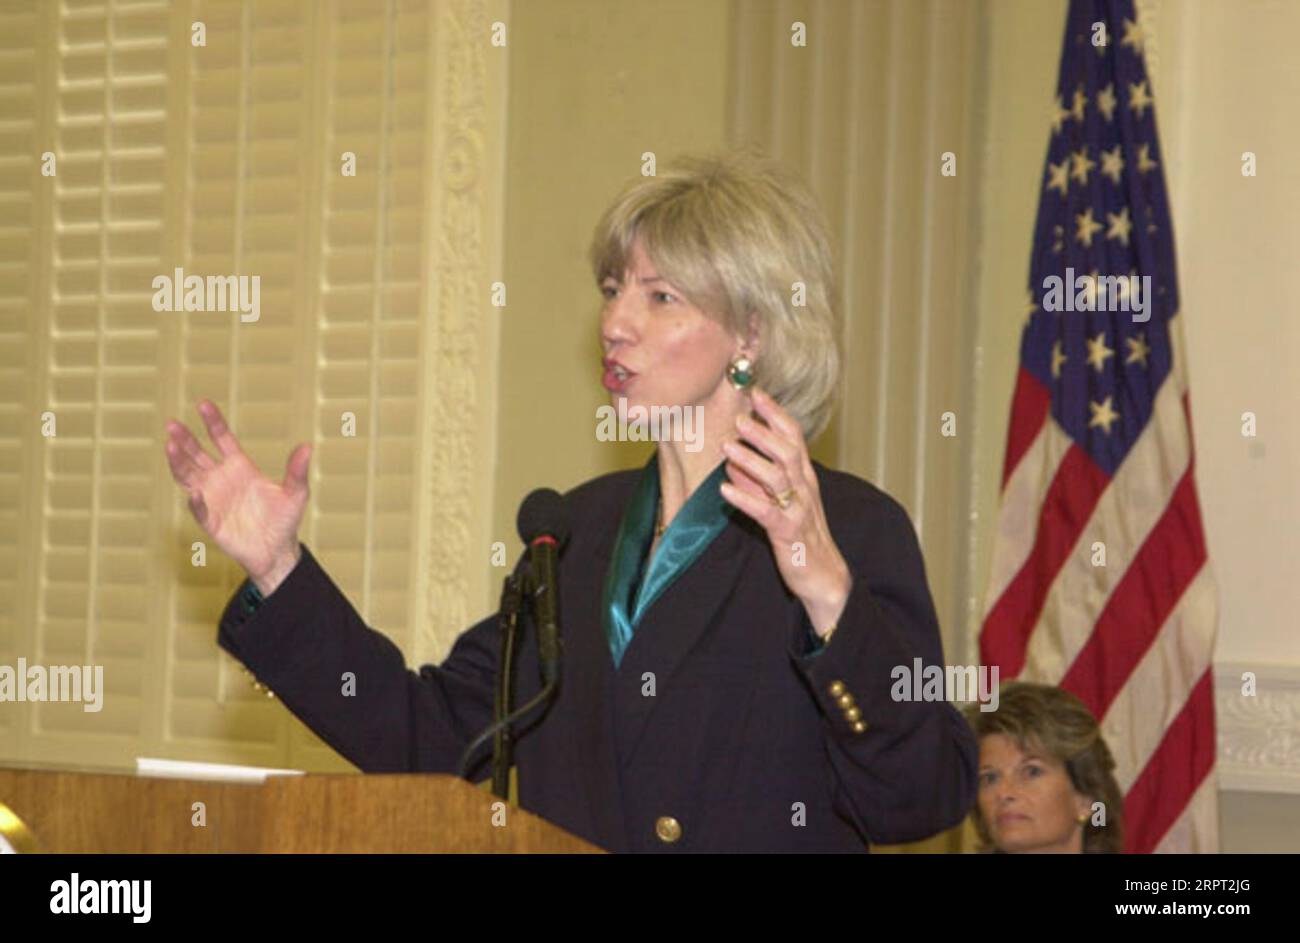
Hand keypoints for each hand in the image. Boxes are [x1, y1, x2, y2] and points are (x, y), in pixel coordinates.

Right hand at [164, 399, 311, 595]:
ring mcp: (213, 498)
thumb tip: (307, 447)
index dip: (213, 422)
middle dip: (185, 439)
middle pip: (197, 454)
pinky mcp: (211, 521)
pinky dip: (196, 502)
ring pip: (189, 477)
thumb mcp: (296, 493)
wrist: (276, 550)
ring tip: (170, 447)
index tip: (203, 404)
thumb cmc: (284, 519)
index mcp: (240, 466)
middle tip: (172, 424)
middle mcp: (221, 479)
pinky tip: (194, 494)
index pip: (222, 439)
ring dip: (179, 463)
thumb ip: (297, 471)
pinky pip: (200, 510)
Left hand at [719, 387, 850, 634]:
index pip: (793, 436)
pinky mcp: (788, 533)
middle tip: (738, 417)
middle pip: (787, 451)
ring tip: (727, 448)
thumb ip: (759, 481)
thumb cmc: (801, 534)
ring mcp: (798, 509)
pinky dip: (745, 499)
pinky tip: (725, 491)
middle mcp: (804, 487)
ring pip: (777, 478)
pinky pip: (766, 513)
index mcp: (804, 476)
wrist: (823, 574)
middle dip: (763, 432)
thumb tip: (734, 461)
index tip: (755, 392)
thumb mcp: (781, 501)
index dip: (775, 413)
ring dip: (751, 461)